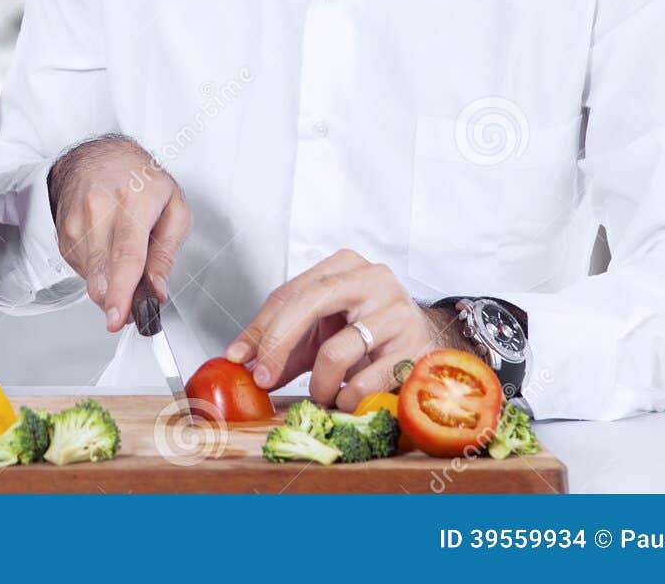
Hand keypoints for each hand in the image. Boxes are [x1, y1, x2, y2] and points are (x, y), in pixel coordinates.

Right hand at [47, 136, 191, 331]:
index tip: (117, 316)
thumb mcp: (174, 208)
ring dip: (110, 283)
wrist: (100, 156)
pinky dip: (98, 271)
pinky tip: (107, 249)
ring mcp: (76, 221)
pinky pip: (82, 269)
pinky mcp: (63, 233)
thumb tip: (156, 290)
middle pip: (102, 272)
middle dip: (115, 300)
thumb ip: (167, 253)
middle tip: (131, 309)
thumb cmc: (141, 180)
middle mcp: (99, 209)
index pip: (126, 254)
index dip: (122, 291)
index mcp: (134, 201)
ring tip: (125, 256)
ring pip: (91, 277)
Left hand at [226, 249, 462, 409]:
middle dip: (277, 346)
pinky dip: (345, 398)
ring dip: (319, 384)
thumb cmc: (365, 332)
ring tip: (322, 394)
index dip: (261, 329)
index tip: (240, 359)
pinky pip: (362, 382)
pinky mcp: (414, 348)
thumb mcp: (319, 331)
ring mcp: (396, 311)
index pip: (290, 293)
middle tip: (263, 379)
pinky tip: (347, 397)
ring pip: (335, 351)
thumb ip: (280, 343)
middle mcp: (372, 278)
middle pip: (308, 304)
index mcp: (343, 265)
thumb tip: (240, 362)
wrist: (425, 342)